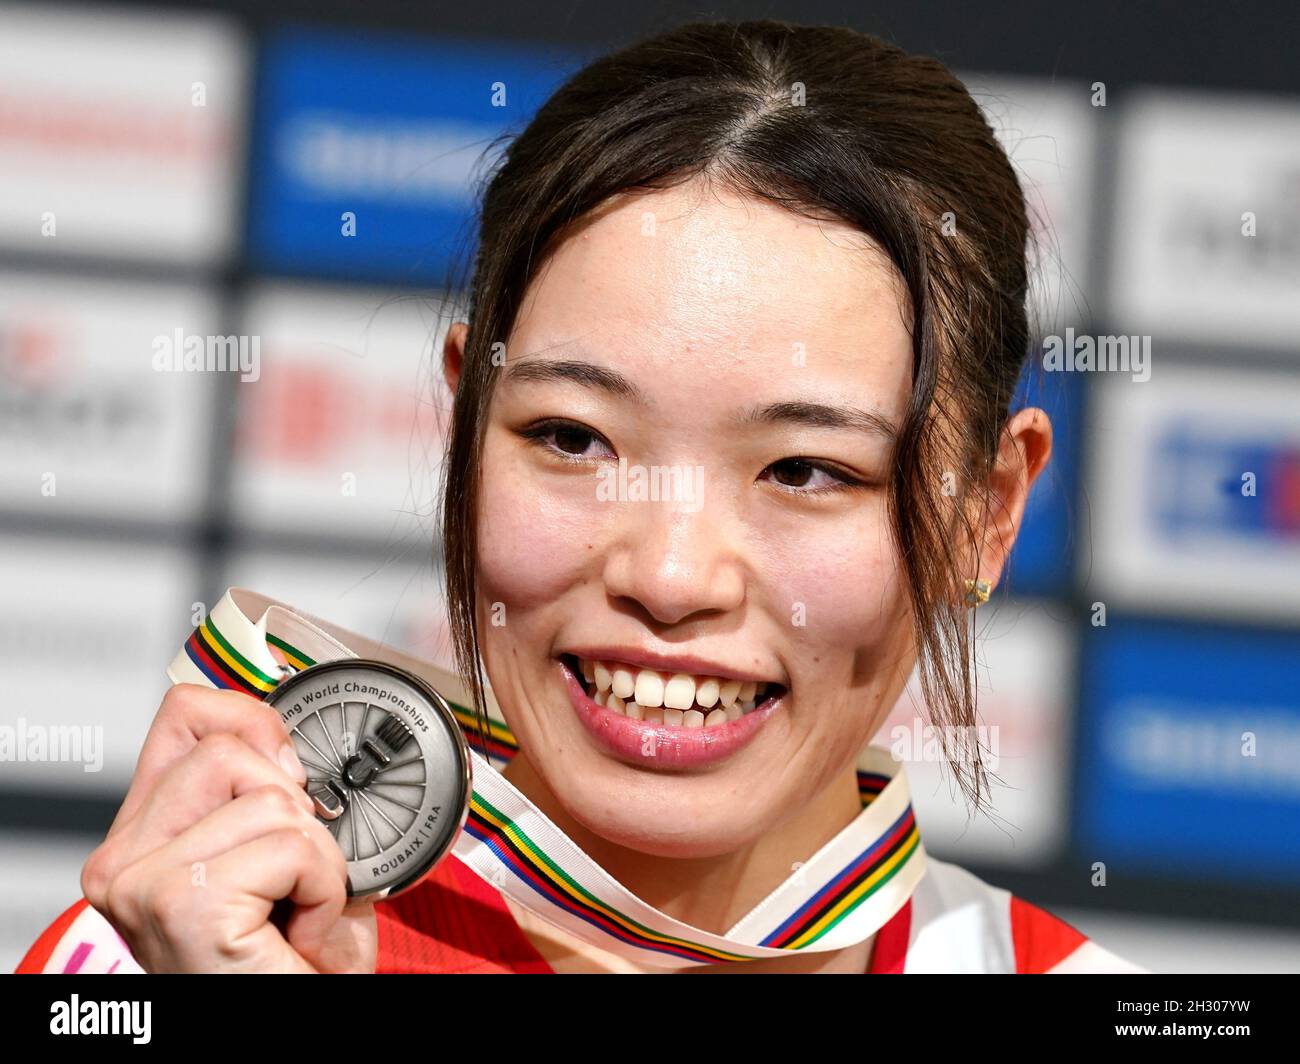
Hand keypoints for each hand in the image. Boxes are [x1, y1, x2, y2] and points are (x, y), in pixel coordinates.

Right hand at [81, 683, 377, 972]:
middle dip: (294, 809)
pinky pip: (295, 846)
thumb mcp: (282, 861)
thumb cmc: (289, 967)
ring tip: (292, 913)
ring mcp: (143, 884)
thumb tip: (291, 742)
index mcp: (143, 838)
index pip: (185, 714)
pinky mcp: (183, 904)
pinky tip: (295, 935)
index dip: (254, 725)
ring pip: (272, 798)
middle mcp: (124, 861)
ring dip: (315, 858)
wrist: (292, 1028)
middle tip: (288, 881)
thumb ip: (272, 794)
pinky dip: (324, 889)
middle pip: (233, 748)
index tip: (288, 776)